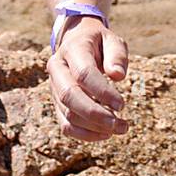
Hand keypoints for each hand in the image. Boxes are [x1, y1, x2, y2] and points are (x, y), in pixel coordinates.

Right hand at [47, 16, 129, 141]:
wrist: (77, 42)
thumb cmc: (99, 43)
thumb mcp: (112, 40)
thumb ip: (117, 55)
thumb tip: (118, 76)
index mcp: (71, 49)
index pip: (83, 73)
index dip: (103, 92)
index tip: (122, 105)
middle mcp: (57, 69)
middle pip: (69, 96)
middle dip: (96, 114)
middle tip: (122, 125)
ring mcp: (54, 88)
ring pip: (67, 114)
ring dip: (94, 127)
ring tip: (119, 128)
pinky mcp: (57, 104)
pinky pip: (66, 125)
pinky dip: (85, 134)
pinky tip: (105, 133)